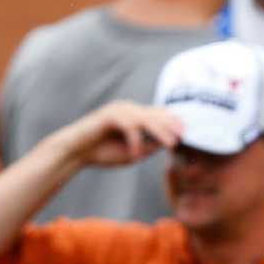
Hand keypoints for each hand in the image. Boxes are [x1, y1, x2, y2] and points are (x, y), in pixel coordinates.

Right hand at [59, 101, 182, 168]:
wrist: (76, 153)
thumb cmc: (104, 153)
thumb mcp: (135, 152)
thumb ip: (151, 146)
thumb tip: (170, 143)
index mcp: (134, 115)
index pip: (159, 114)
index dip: (173, 122)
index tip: (187, 134)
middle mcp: (127, 109)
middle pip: (155, 114)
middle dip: (171, 126)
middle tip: (184, 137)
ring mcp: (118, 110)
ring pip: (145, 118)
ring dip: (159, 132)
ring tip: (171, 144)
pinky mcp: (108, 115)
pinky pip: (128, 126)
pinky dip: (134, 141)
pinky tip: (136, 155)